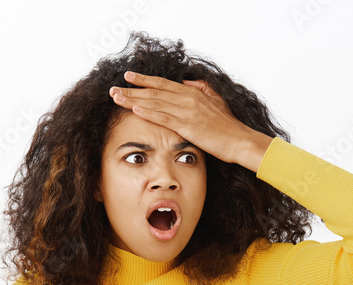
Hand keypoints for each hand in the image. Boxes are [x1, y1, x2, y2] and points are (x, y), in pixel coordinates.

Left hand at [109, 70, 263, 165]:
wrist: (239, 140)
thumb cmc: (228, 125)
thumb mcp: (216, 100)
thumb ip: (201, 89)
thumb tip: (187, 82)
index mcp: (192, 92)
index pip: (162, 84)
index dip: (144, 80)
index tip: (128, 77)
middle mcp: (187, 98)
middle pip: (154, 91)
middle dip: (132, 90)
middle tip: (113, 89)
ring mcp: (187, 112)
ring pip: (154, 103)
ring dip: (133, 100)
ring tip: (116, 98)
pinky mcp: (187, 126)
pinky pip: (163, 117)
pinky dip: (148, 113)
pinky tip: (134, 110)